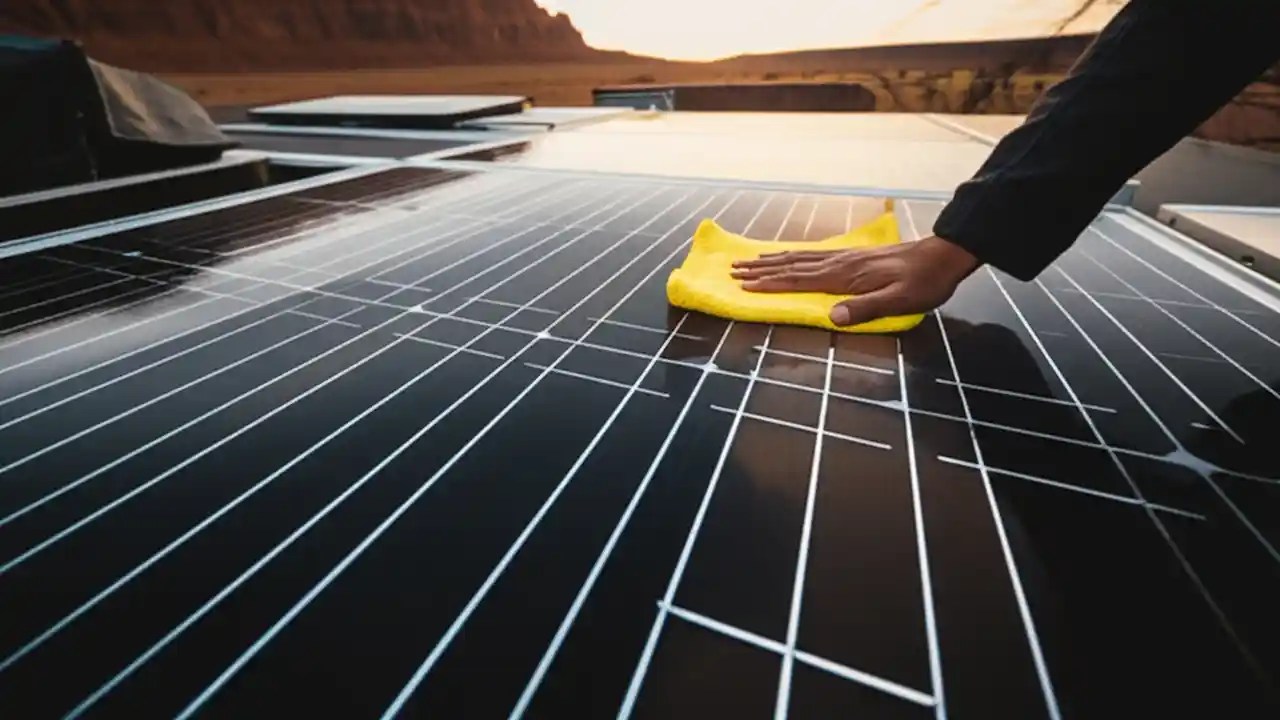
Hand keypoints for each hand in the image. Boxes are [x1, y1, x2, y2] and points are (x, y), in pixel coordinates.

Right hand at [730, 235, 980, 325]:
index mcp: (845, 276)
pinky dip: (793, 254)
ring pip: (800, 257)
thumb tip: (832, 317)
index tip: (744, 286)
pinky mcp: (853, 255)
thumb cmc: (923, 283)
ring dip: (773, 260)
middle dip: (762, 269)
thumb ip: (865, 309)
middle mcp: (839, 263)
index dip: (770, 284)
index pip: (799, 280)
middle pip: (792, 265)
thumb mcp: (899, 302)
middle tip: (733, 270)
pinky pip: (814, 254)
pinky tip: (789, 255)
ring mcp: (845, 256)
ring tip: (750, 261)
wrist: (943, 257)